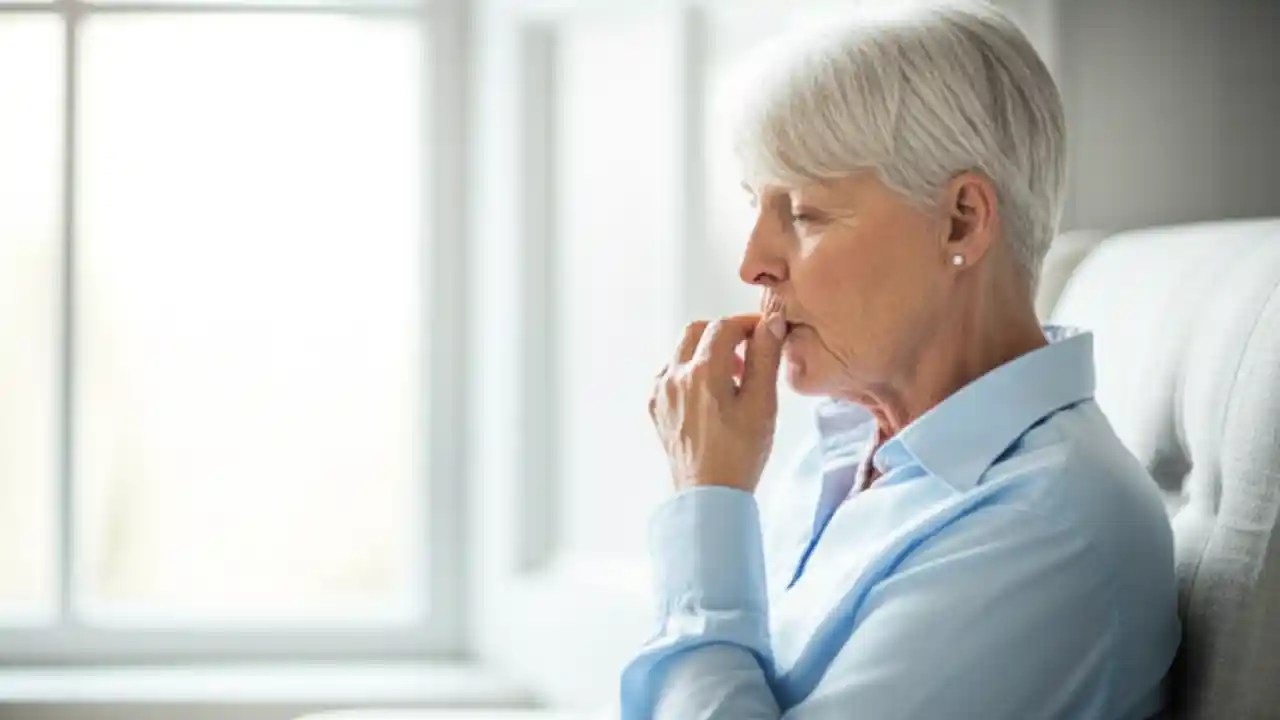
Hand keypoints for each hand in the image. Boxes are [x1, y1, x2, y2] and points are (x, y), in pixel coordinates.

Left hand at [649, 312, 785, 492]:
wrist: (709, 495)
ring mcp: (661, 392)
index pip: (724, 326)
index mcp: (702, 371)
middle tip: (748, 352)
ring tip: (732, 379)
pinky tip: (711, 397)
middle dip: (723, 334)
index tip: (764, 333)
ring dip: (706, 353)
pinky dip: (691, 373)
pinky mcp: (656, 408)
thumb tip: (771, 323)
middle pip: (697, 331)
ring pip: (682, 352)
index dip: (746, 324)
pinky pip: (672, 375)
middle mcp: (674, 375)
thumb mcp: (762, 403)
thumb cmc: (740, 452)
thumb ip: (765, 357)